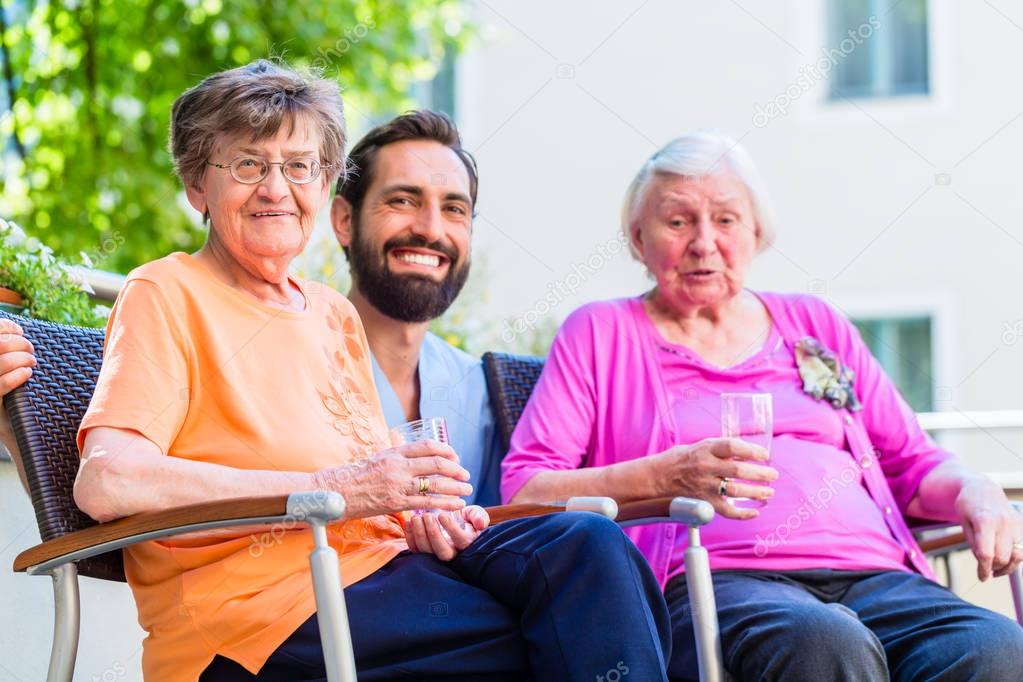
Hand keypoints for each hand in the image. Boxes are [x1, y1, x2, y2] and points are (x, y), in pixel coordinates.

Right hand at [0, 319, 34, 394]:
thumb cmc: (1, 380)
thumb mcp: (2, 359)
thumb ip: (4, 346)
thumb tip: (18, 331)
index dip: (7, 327)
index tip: (20, 332)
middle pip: (1, 344)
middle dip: (21, 343)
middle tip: (30, 349)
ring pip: (4, 362)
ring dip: (24, 359)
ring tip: (31, 361)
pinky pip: (5, 382)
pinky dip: (20, 375)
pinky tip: (27, 372)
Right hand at [311, 440, 471, 517]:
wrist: (335, 492)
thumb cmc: (355, 475)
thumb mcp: (378, 458)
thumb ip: (398, 456)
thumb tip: (418, 455)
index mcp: (394, 452)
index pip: (427, 446)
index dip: (445, 450)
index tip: (455, 457)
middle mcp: (398, 466)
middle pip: (436, 464)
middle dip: (456, 470)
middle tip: (465, 475)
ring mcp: (398, 485)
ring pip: (435, 485)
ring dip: (455, 488)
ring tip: (466, 491)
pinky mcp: (396, 503)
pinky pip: (426, 503)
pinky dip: (444, 504)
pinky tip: (456, 505)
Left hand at [405, 505, 489, 560]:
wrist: (455, 522)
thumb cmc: (466, 518)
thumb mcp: (475, 514)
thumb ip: (479, 516)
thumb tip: (481, 524)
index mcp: (467, 544)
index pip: (461, 541)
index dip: (451, 529)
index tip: (442, 514)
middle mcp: (452, 553)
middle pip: (442, 552)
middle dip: (433, 534)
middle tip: (428, 516)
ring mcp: (436, 554)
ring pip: (426, 551)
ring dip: (420, 534)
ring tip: (417, 517)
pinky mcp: (423, 552)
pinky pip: (414, 549)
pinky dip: (410, 536)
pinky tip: (409, 522)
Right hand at [652, 437, 777, 519]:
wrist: (657, 478)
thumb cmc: (679, 460)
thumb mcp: (699, 447)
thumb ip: (720, 451)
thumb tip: (746, 453)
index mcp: (705, 449)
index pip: (733, 446)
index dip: (752, 450)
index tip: (765, 455)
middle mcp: (705, 467)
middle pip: (739, 470)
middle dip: (761, 473)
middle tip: (773, 475)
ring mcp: (705, 486)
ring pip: (737, 490)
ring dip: (757, 492)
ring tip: (768, 492)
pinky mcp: (704, 503)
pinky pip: (728, 511)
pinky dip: (743, 513)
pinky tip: (754, 512)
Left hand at [955, 478, 1022, 580]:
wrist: (982, 488)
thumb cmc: (968, 506)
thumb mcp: (963, 523)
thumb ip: (974, 543)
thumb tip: (984, 562)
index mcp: (984, 521)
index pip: (986, 554)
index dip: (984, 569)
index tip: (981, 577)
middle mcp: (1003, 522)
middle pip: (1003, 557)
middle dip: (994, 568)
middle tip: (986, 571)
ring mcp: (1015, 523)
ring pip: (1017, 555)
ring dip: (1007, 566)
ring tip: (996, 568)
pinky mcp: (1021, 525)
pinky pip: (1022, 548)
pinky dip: (1015, 557)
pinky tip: (1005, 558)